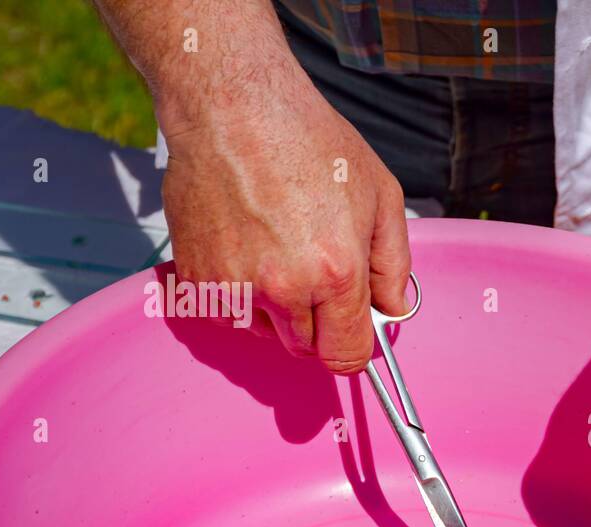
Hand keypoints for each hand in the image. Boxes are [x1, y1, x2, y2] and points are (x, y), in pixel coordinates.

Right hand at [158, 63, 409, 372]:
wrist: (232, 106)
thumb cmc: (308, 141)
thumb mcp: (380, 195)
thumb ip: (394, 263)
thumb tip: (394, 308)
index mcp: (336, 272)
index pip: (346, 355)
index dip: (353, 349)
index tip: (351, 333)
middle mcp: (284, 287)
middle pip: (305, 348)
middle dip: (316, 323)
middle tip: (313, 272)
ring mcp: (234, 285)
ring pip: (263, 330)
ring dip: (273, 307)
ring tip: (275, 246)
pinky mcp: (196, 276)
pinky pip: (225, 311)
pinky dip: (236, 291)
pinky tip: (244, 244)